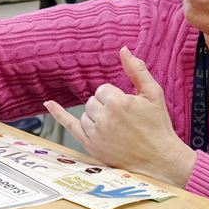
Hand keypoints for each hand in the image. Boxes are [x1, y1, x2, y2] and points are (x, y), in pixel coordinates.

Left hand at [43, 47, 195, 186]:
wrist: (159, 159)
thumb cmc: (158, 125)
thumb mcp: (153, 94)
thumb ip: (137, 70)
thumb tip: (123, 50)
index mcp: (118, 102)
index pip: (104, 90)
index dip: (116, 98)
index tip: (128, 109)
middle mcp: (104, 118)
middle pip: (93, 101)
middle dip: (106, 107)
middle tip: (124, 120)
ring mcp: (95, 134)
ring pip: (86, 114)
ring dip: (97, 117)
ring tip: (117, 129)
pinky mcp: (90, 146)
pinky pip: (69, 126)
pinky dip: (58, 114)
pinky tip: (48, 103)